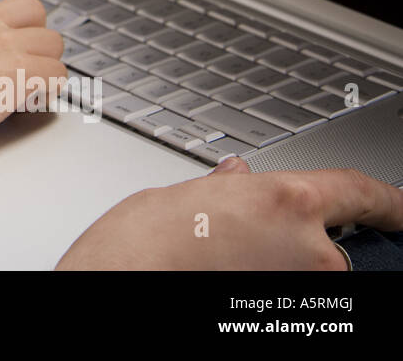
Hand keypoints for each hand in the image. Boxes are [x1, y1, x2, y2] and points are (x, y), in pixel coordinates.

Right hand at [0, 0, 65, 158]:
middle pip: (31, 11)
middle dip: (35, 34)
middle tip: (26, 60)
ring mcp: (2, 47)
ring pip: (53, 41)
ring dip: (48, 62)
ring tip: (35, 84)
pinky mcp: (21, 73)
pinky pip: (58, 74)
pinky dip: (52, 89)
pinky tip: (36, 101)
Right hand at [56, 157, 402, 269]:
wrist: (123, 281)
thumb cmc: (144, 244)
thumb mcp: (186, 195)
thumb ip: (228, 188)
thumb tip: (237, 181)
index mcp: (288, 199)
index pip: (361, 192)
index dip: (388, 200)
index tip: (400, 209)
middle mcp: (309, 249)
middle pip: (330, 241)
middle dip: (299, 239)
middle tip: (246, 237)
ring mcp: (300, 291)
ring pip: (306, 273)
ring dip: (280, 266)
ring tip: (224, 261)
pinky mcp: (285, 318)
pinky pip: (288, 296)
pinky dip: (265, 286)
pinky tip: (225, 277)